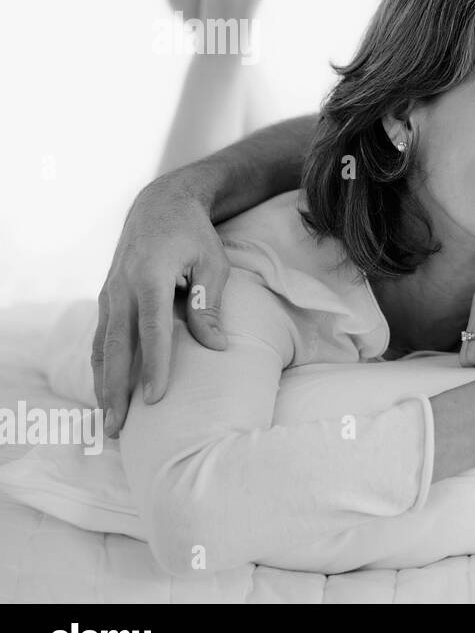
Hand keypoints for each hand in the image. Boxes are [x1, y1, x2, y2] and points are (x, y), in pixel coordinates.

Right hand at [92, 174, 230, 435]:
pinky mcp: (107, 298)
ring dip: (104, 384)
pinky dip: (101, 367)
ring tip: (109, 421)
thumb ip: (208, 304)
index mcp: (150, 277)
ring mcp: (110, 293)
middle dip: (116, 389)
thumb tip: (216, 347)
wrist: (160, 206)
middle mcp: (122, 288)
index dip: (154, 365)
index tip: (156, 398)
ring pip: (103, 346)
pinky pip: (101, 338)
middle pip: (117, 346)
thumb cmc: (194, 237)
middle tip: (118, 427)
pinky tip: (105, 392)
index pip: (152, 330)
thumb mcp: (213, 263)